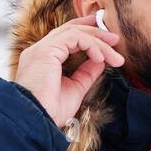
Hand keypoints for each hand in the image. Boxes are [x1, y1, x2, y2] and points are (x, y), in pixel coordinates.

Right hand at [14, 14, 125, 128]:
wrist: (35, 121)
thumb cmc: (49, 111)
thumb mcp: (74, 89)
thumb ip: (86, 73)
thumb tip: (99, 61)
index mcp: (43, 60)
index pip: (65, 37)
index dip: (86, 33)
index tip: (107, 41)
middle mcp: (39, 51)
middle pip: (70, 30)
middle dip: (95, 31)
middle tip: (115, 40)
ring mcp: (41, 49)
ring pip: (75, 33)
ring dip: (98, 42)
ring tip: (114, 56)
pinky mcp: (46, 50)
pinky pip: (74, 38)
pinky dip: (91, 45)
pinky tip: (101, 58)